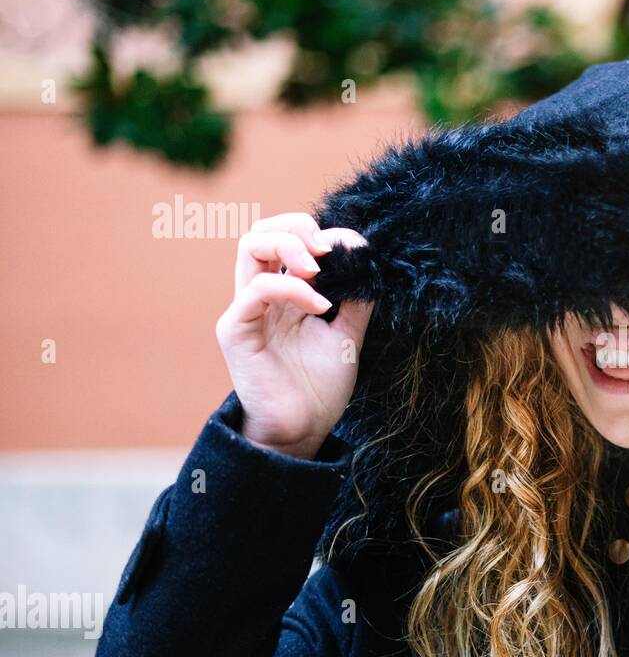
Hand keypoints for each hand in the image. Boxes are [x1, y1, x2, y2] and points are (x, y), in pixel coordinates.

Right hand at [215, 212, 372, 459]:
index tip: (354, 250)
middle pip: (261, 231)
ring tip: (320, 268)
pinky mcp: (235, 329)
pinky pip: (257, 289)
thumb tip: (366, 255)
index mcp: (284, 292)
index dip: (320, 234)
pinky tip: (320, 307)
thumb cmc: (320, 386)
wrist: (304, 429)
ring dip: (290, 245)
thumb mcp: (348, 333)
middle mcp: (261, 295)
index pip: (288, 239)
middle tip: (328, 250)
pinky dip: (292, 287)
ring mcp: (246, 309)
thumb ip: (356, 297)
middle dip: (297, 227)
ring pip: (250, 245)